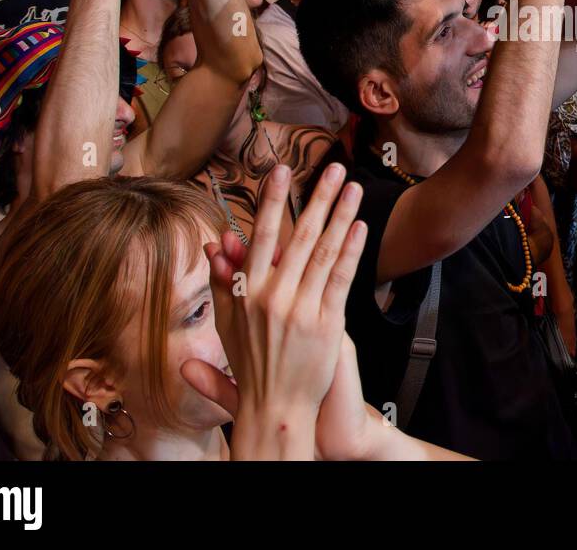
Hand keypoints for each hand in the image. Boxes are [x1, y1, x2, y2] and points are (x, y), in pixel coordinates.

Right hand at [182, 163, 366, 460]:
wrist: (276, 407)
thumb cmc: (252, 364)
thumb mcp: (227, 323)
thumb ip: (223, 280)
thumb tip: (216, 242)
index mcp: (248, 292)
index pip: (262, 235)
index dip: (274, 201)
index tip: (283, 170)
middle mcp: (274, 297)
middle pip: (300, 236)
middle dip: (318, 197)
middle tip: (334, 167)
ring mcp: (302, 310)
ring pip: (324, 252)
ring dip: (341, 215)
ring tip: (354, 187)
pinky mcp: (328, 324)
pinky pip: (341, 279)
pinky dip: (350, 250)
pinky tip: (360, 227)